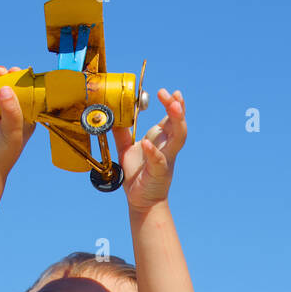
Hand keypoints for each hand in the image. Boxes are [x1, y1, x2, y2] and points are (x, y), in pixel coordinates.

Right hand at [0, 66, 36, 177]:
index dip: (24, 81)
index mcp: (26, 117)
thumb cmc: (3, 151)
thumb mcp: (12, 131)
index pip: (28, 94)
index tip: (18, 72)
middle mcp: (12, 111)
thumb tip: (5, 88)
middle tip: (1, 72)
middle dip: (6, 76)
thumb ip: (11, 110)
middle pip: (11, 87)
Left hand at [113, 88, 186, 210]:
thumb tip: (112, 115)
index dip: (174, 103)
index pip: (172, 118)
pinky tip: (147, 143)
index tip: (169, 92)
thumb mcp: (126, 149)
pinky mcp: (159, 173)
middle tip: (171, 95)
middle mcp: (168, 147)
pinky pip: (158, 160)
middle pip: (179, 124)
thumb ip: (121, 133)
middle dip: (177, 108)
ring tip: (173, 106)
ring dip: (177, 121)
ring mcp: (166, 159)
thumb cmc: (138, 174)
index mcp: (162, 139)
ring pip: (178, 138)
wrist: (141, 200)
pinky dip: (153, 151)